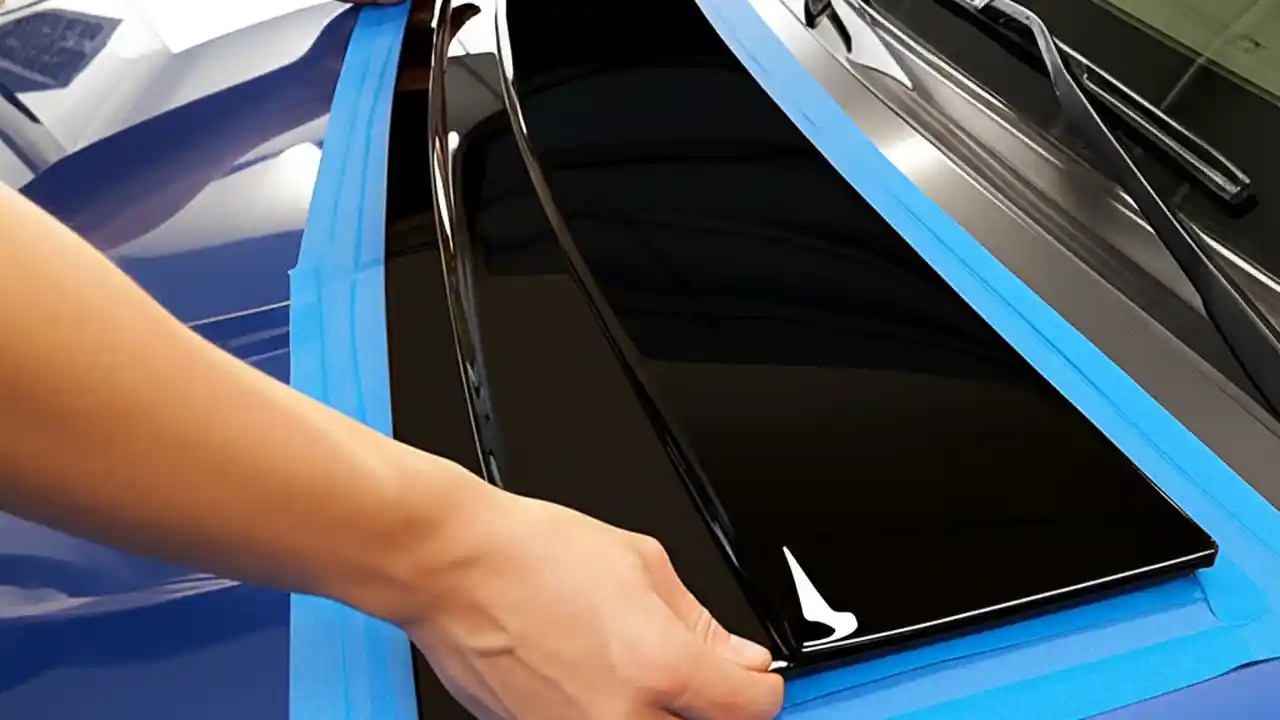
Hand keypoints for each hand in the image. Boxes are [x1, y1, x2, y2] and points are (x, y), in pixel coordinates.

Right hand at [391, 479, 783, 718]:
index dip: (760, 686)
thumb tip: (739, 657)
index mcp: (658, 667)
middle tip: (702, 677)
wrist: (452, 569)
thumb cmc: (530, 554)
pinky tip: (599, 679)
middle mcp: (621, 719)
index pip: (751, 708)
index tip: (750, 676)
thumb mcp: (642, 564)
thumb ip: (701, 623)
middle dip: (714, 708)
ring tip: (638, 673)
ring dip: (662, 714)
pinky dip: (615, 715)